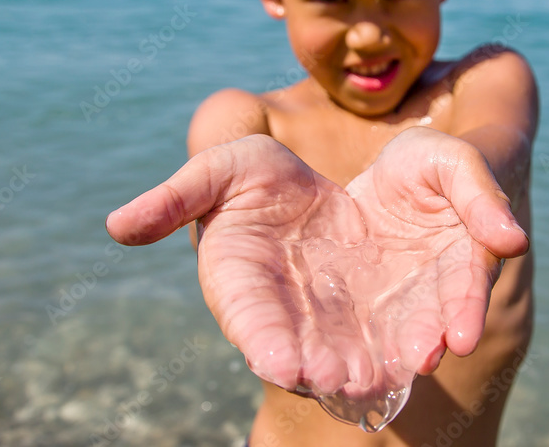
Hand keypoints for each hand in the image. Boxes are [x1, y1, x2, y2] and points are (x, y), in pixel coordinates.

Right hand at [105, 129, 528, 397]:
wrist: (328, 191)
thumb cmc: (260, 179)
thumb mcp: (223, 168)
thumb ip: (177, 196)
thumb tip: (116, 227)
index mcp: (241, 277)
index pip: (247, 315)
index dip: (264, 339)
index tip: (283, 364)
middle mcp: (291, 309)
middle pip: (306, 345)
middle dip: (324, 364)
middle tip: (345, 379)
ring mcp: (338, 315)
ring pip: (356, 346)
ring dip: (373, 362)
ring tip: (391, 375)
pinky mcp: (383, 308)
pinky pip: (398, 325)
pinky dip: (412, 336)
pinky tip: (432, 345)